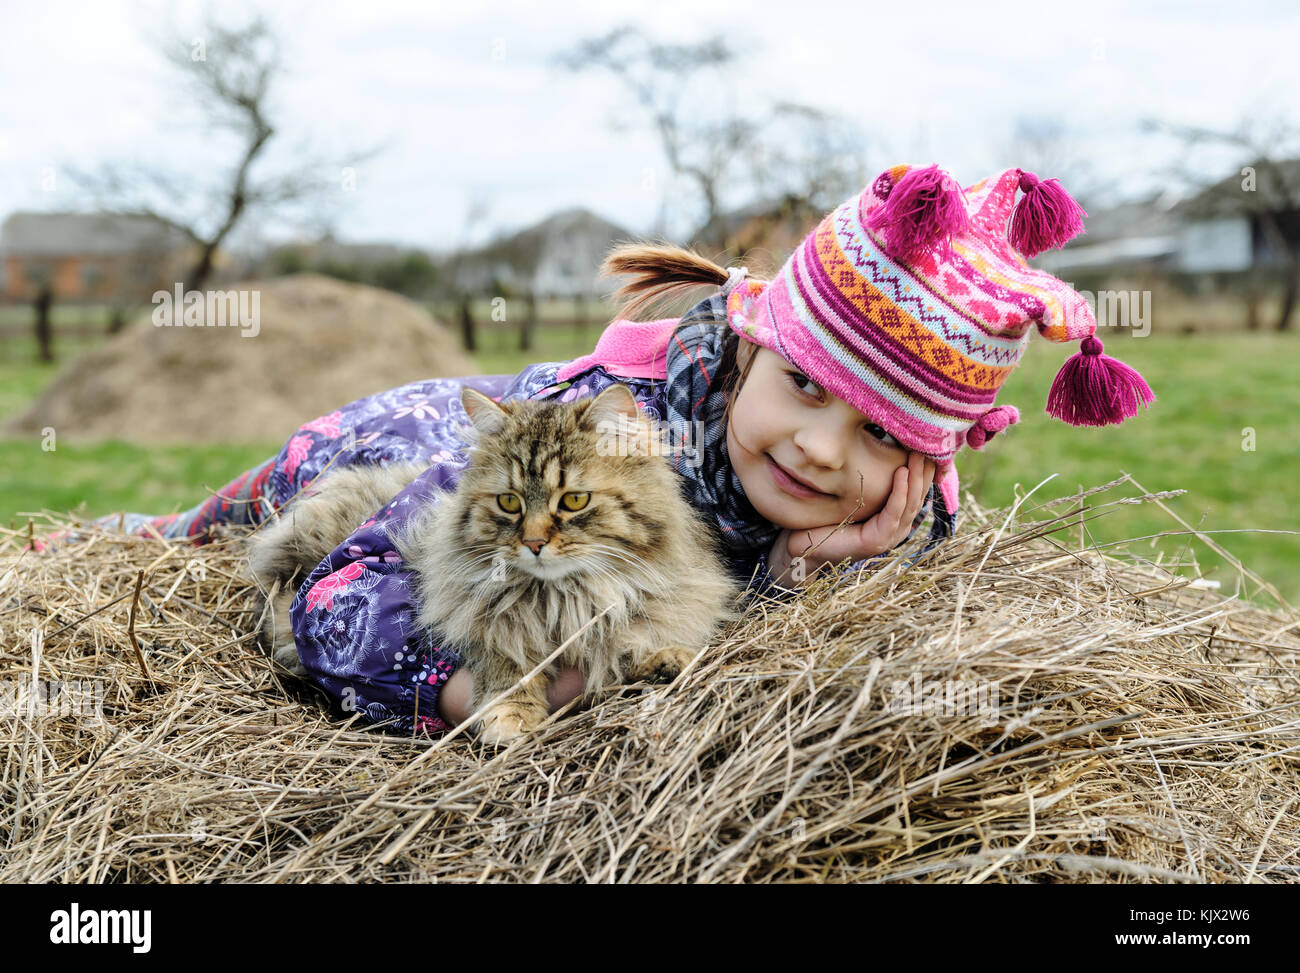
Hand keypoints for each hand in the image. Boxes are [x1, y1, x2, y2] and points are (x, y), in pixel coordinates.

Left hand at [767, 452, 935, 587]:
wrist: (805, 543)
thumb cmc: (828, 516)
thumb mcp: (856, 494)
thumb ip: (872, 480)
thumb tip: (879, 446)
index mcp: (895, 519)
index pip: (916, 492)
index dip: (924, 470)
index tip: (928, 446)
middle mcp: (896, 528)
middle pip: (918, 496)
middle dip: (924, 470)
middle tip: (929, 445)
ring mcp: (889, 537)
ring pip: (910, 503)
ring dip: (916, 477)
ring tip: (918, 454)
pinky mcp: (877, 541)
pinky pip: (894, 512)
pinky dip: (899, 491)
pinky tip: (901, 472)